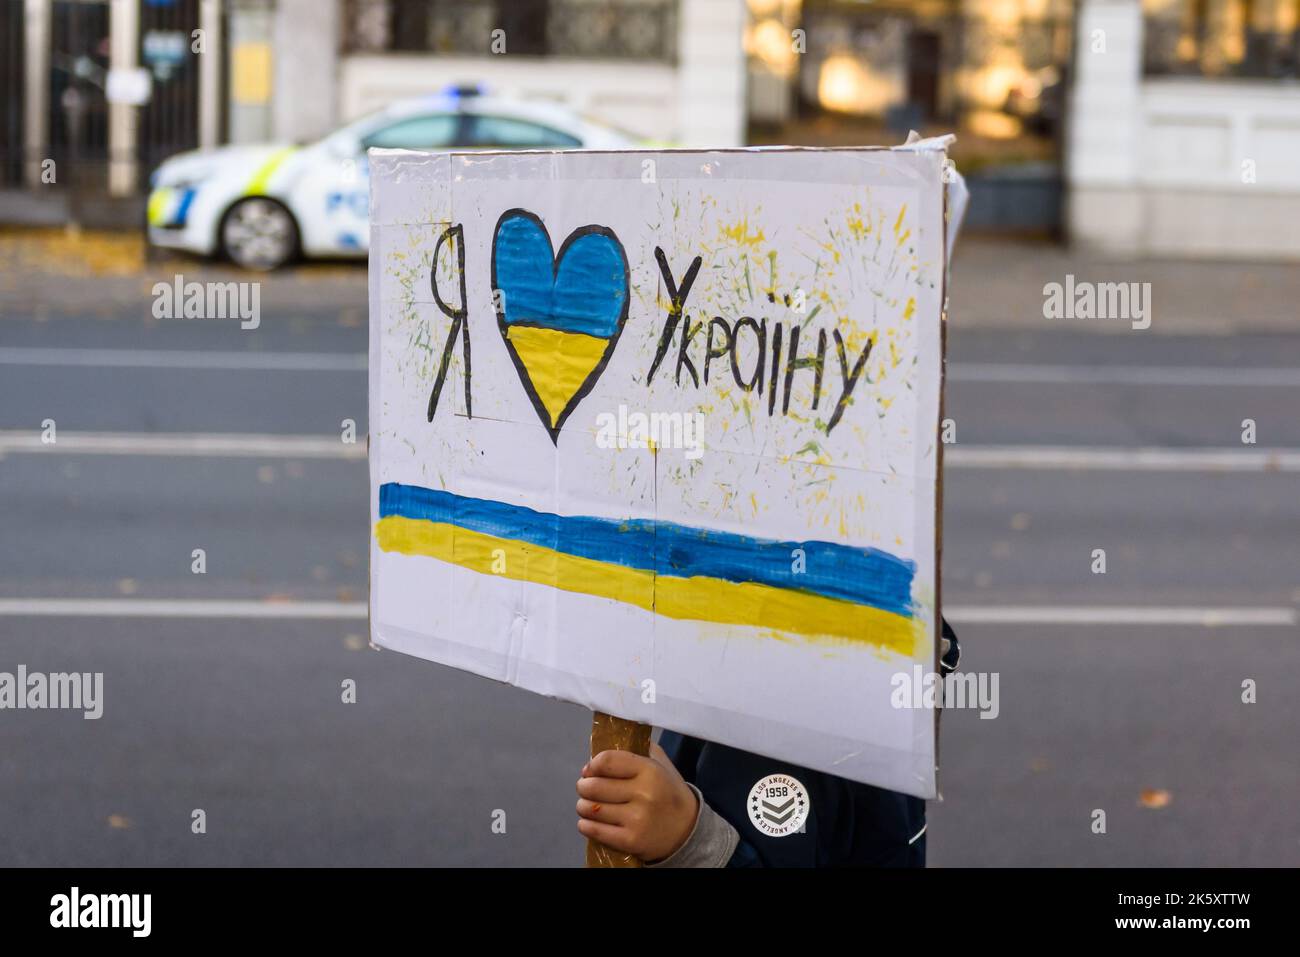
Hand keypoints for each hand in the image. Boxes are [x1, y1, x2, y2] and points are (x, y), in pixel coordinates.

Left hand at [576, 743, 698, 861]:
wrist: (687, 829)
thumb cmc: (667, 791)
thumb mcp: (660, 763)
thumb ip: (635, 749)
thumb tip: (599, 751)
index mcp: (650, 770)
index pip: (606, 761)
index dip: (592, 765)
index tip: (590, 770)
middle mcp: (644, 794)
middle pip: (593, 786)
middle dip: (583, 786)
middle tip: (585, 787)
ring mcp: (637, 820)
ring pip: (590, 809)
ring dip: (582, 805)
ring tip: (587, 805)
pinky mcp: (630, 841)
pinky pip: (593, 830)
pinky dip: (585, 824)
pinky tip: (587, 821)